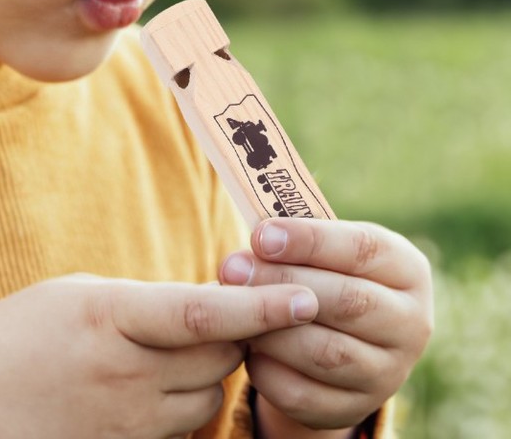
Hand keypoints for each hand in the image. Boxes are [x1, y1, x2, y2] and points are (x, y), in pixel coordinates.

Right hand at [0, 273, 318, 438]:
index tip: (305, 294)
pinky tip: (157, 381)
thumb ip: (136, 303)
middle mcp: (127, 373)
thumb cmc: (8, 340)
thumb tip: (192, 309)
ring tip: (176, 345)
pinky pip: (183, 425)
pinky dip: (186, 400)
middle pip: (220, 354)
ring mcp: (129, 421)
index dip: (260, 306)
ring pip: (209, 393)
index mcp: (110, 317)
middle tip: (229, 305)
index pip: (202, 312)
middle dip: (238, 330)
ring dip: (211, 367)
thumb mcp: (71, 296)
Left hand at [220, 219, 433, 435]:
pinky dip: (267, 370)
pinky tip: (243, 344)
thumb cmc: (322, 270)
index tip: (261, 235)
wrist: (337, 333)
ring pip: (327, 354)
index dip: (310, 240)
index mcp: (406, 268)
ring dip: (271, 329)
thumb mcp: (320, 245)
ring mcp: (388, 373)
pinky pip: (305, 395)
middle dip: (282, 283)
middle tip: (231, 269)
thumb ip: (293, 236)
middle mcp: (411, 324)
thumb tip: (256, 234)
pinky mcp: (355, 409)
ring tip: (232, 306)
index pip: (363, 249)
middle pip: (348, 302)